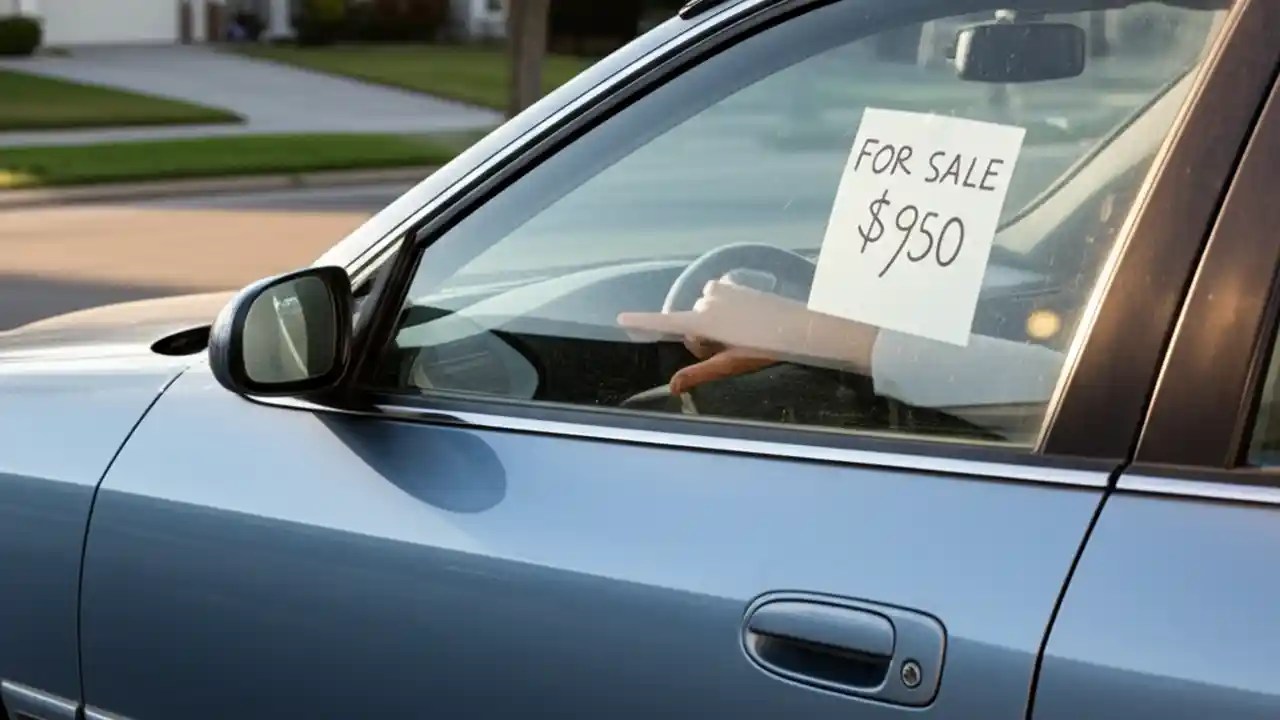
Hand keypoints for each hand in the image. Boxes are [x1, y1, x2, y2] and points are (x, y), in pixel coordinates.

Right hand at [618, 281, 811, 393]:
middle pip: (691, 325)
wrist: (798, 325)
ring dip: (714, 322)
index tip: (620, 318)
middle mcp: (707, 300)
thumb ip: (698, 373)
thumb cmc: (763, 348)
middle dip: (703, 338)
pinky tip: (744, 317)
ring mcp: (721, 289)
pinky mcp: (733, 283)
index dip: (641, 322)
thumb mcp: (729, 365)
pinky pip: (717, 296)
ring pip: (704, 311)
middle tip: (729, 348)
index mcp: (704, 321)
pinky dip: (723, 307)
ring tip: (739, 333)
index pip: (665, 323)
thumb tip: (673, 387)